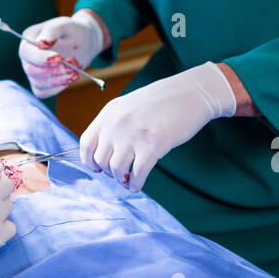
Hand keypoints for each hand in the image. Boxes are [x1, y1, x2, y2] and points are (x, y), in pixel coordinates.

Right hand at [18, 10, 105, 98]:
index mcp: (28, 39)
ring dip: (60, 78)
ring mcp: (33, 72)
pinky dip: (60, 86)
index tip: (59, 58)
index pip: (26, 52)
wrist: (84, 43)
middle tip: (74, 63)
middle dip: (54, 70)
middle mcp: (27, 57)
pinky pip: (45, 92)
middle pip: (31, 70)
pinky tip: (72, 77)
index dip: (41, 58)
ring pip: (39, 83)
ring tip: (77, 69)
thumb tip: (40, 43)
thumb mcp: (65, 25)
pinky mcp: (41, 84)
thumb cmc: (72, 31)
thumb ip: (52, 31)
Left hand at [79, 62, 235, 190]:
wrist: (192, 93)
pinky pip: (137, 174)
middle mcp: (118, 122)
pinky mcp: (153, 145)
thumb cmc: (164, 101)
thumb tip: (105, 153)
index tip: (97, 169)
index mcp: (110, 111)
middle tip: (119, 175)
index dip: (88, 161)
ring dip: (121, 179)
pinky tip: (138, 184)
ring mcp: (134, 133)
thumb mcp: (130, 106)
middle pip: (101, 159)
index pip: (86, 142)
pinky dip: (135, 184)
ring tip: (128, 180)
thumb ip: (115, 124)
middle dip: (108, 172)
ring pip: (116, 169)